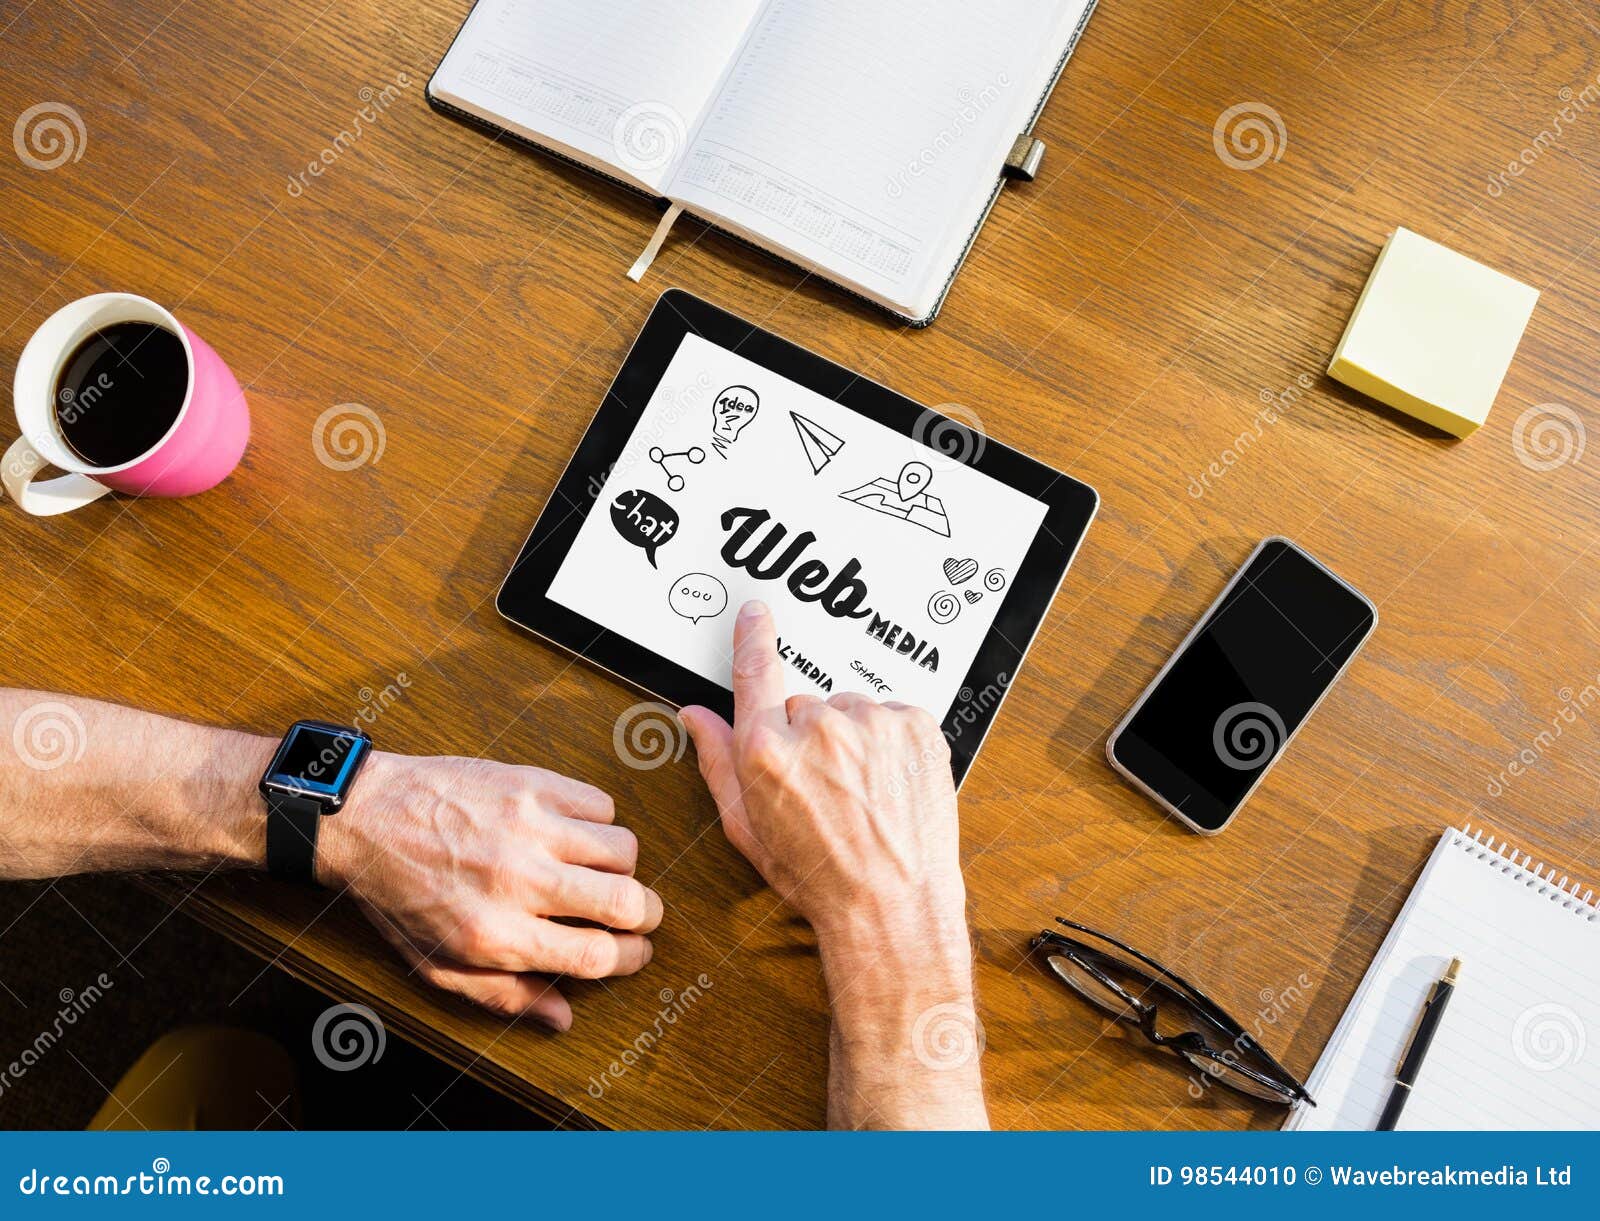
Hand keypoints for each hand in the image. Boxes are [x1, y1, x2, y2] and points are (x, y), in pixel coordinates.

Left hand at [319, 752, 662, 1028]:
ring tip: (599, 870)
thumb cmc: (396, 895)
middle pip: (626, 902)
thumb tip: (564, 1017)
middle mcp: (519, 881)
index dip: (630, 959)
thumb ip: (503, 995)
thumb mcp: (436, 965)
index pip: (596, 955)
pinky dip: (598, 821)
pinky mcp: (530, 783)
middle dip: (647, 914)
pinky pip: (600, 804)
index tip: (635, 952)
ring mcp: (528, 826)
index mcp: (497, 935)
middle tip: (640, 914)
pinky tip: (573, 832)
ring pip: (623, 848)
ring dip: (621, 866)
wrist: (362, 818)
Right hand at [680, 601, 985, 1128]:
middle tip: (821, 787)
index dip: (753, 637)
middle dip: (806, 736)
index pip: (755, 672)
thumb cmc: (821, 877)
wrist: (893, 905)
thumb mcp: (748, 829)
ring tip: (859, 792)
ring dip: (851, 739)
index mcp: (768, 752)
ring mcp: (872, 724)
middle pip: (801, 705)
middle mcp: (819, 729)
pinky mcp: (915, 726)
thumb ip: (718, 763)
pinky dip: (888, 742)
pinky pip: (890, 716)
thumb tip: (697, 718)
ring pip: (849, 711)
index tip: (755, 613)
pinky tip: (886, 784)